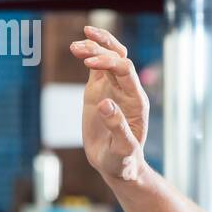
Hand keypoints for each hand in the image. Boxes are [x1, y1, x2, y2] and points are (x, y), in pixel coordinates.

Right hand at [71, 25, 148, 182]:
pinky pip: (98, 66)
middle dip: (100, 49)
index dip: (109, 62)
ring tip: (74, 46)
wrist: (117, 165)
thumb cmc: (123, 161)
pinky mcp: (100, 90)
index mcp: (136, 101)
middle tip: (77, 48)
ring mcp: (113, 88)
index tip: (88, 64)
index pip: (126, 71)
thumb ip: (117, 127)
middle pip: (118, 58)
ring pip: (108, 58)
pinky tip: (77, 48)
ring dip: (94, 47)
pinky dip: (89, 54)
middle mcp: (127, 90)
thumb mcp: (122, 149)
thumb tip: (106, 105)